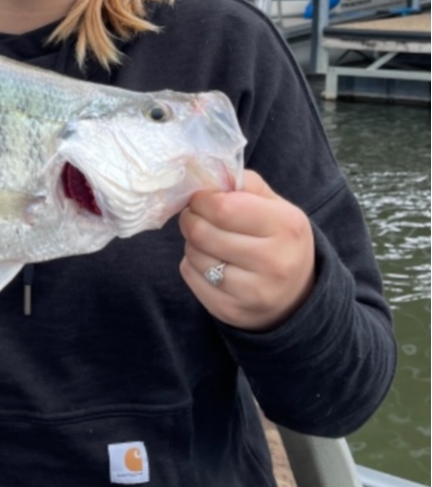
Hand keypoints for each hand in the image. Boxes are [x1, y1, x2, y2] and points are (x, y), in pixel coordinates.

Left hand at [178, 170, 315, 330]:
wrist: (295, 296)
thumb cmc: (278, 240)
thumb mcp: (275, 206)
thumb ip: (244, 184)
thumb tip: (207, 174)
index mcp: (286, 226)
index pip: (222, 208)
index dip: (201, 200)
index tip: (201, 199)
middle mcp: (274, 262)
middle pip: (202, 232)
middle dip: (190, 219)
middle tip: (195, 216)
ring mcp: (253, 292)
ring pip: (194, 255)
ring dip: (192, 242)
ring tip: (207, 240)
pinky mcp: (231, 311)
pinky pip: (190, 276)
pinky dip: (191, 264)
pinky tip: (209, 262)